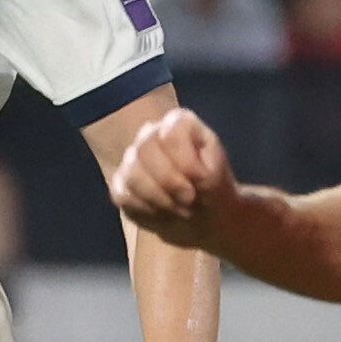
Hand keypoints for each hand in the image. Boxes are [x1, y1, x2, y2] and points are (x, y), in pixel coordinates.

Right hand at [106, 104, 234, 246]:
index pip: (172, 133)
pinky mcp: (121, 184)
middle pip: (146, 149)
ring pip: (133, 174)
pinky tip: (163, 214)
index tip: (200, 182)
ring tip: (178, 210)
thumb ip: (204, 175)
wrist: (204, 217)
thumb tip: (185, 181)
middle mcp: (151, 135)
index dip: (185, 161)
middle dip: (170, 182)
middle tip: (189, 200)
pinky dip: (146, 210)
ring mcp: (133, 159)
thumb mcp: (218, 180)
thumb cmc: (212, 190)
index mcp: (179, 124)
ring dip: (159, 199)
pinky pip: (124, 196)